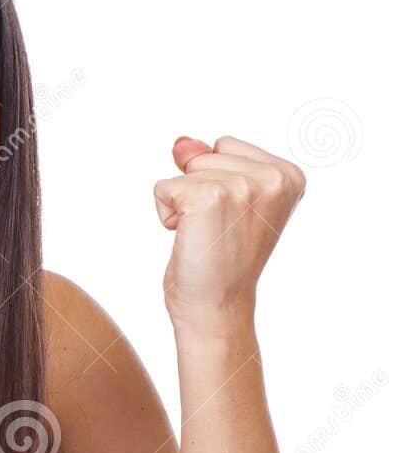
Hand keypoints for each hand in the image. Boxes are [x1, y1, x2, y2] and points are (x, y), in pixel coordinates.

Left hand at [153, 135, 305, 338]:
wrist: (217, 309)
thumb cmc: (221, 262)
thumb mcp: (224, 202)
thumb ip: (208, 161)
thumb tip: (180, 143)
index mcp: (289, 175)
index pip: (226, 146)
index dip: (216, 182)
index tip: (232, 221)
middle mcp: (273, 178)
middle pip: (206, 154)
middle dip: (198, 190)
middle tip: (217, 233)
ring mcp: (243, 187)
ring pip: (185, 170)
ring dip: (182, 204)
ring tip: (206, 236)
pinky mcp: (209, 198)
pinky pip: (164, 188)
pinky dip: (166, 214)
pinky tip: (190, 239)